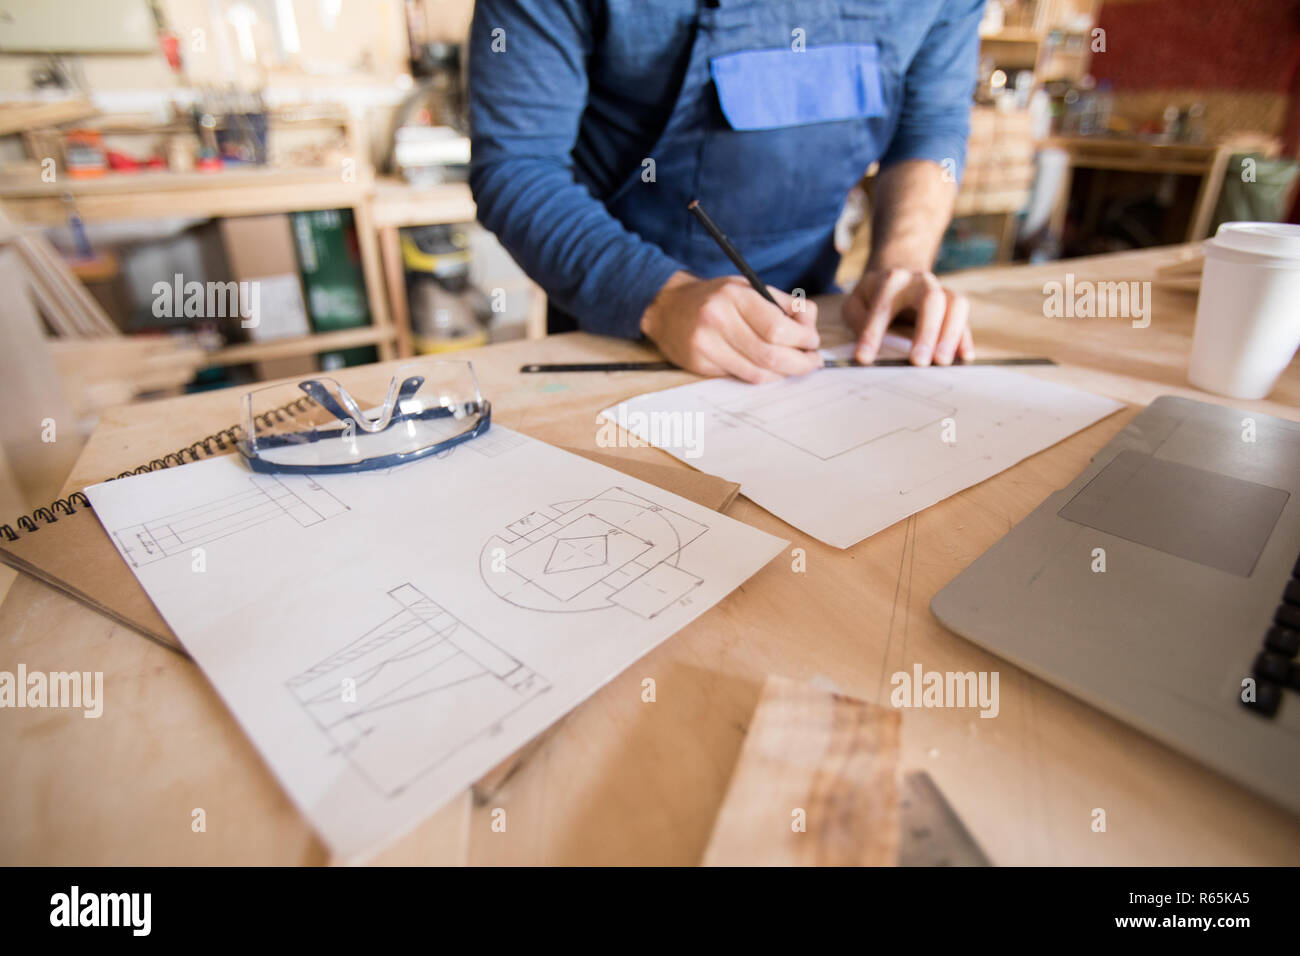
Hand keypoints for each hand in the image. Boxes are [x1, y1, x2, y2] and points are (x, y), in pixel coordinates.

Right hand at [640, 272, 822, 382]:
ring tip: (794, 365)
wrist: (667, 306)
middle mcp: (717, 319)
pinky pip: (741, 376)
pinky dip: (762, 375)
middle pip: (770, 354)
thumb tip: (810, 326)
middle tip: (813, 361)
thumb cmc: (716, 297)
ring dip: (783, 372)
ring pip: (758, 371)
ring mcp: (705, 345)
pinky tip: (769, 369)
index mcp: (734, 295)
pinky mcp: (698, 364)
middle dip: (800, 362)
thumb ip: (783, 304)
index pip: (778, 327)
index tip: (813, 342)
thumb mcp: (749, 287)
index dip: (803, 339)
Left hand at [844, 268, 973, 365]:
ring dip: (950, 335)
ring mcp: (942, 291)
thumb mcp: (856, 303)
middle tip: (919, 362)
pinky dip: (965, 339)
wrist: (900, 279)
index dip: (872, 333)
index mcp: (892, 280)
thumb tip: (866, 347)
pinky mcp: (954, 307)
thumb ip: (857, 320)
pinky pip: (964, 319)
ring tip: (942, 363)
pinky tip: (964, 357)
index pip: (883, 306)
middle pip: (931, 299)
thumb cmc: (874, 297)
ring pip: (956, 305)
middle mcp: (921, 282)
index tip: (864, 359)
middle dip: (926, 331)